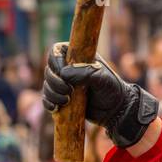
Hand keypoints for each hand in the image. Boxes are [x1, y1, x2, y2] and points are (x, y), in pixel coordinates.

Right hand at [42, 43, 157, 148]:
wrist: (115, 110)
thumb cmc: (111, 89)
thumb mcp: (102, 78)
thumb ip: (86, 73)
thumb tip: (64, 74)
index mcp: (77, 57)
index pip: (56, 52)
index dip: (55, 62)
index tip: (63, 75)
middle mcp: (67, 69)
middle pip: (49, 70)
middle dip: (54, 82)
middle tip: (68, 91)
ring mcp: (63, 84)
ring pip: (47, 86)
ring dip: (52, 94)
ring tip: (66, 101)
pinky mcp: (61, 98)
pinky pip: (47, 99)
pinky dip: (48, 103)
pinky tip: (56, 108)